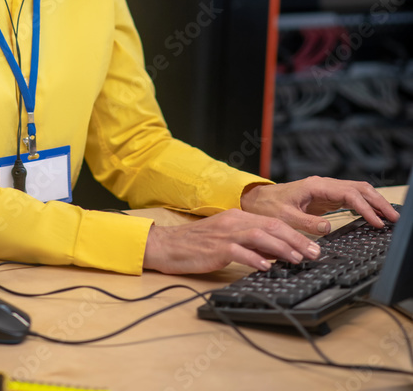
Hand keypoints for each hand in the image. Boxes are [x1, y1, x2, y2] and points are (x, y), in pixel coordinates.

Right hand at [142, 208, 324, 274]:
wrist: (168, 245)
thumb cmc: (197, 244)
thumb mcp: (228, 239)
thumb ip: (251, 243)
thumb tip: (276, 253)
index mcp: (238, 216)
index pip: (273, 222)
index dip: (295, 234)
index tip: (311, 246)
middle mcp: (234, 221)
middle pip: (272, 226)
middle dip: (296, 240)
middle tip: (314, 253)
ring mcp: (225, 233)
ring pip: (259, 236)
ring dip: (281, 248)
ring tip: (297, 259)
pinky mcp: (216, 248)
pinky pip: (239, 251)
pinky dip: (254, 258)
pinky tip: (266, 266)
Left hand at [240, 176, 399, 234]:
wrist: (259, 200)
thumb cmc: (269, 206)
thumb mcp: (284, 217)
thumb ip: (305, 223)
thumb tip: (328, 228)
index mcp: (316, 186)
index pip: (348, 194)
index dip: (364, 207)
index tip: (376, 222)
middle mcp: (324, 185)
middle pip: (358, 188)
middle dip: (377, 201)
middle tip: (393, 218)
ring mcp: (326, 190)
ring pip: (357, 191)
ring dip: (374, 202)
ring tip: (389, 217)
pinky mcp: (326, 198)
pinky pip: (351, 199)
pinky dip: (365, 205)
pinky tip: (373, 216)